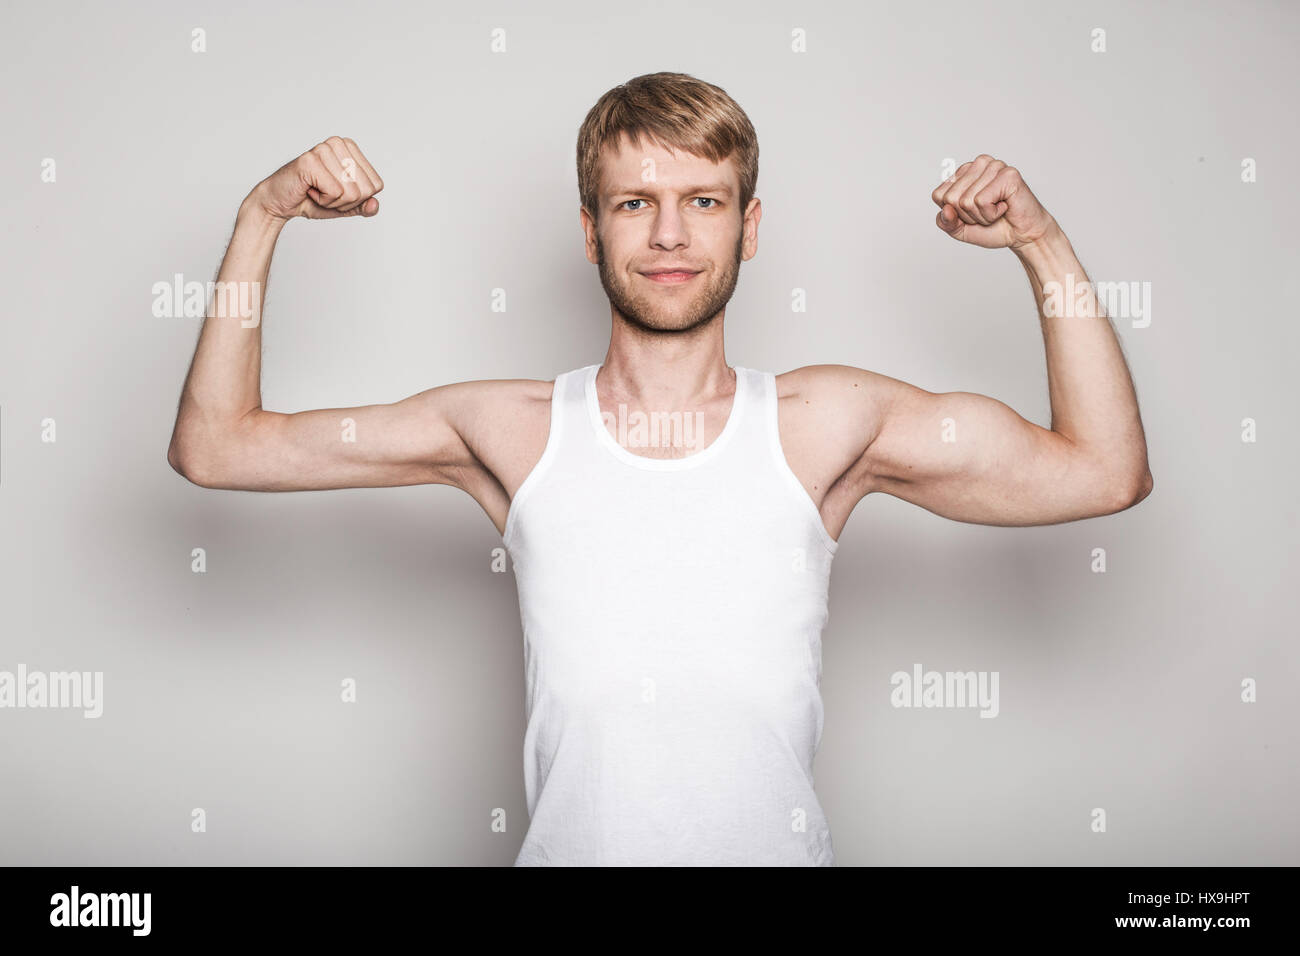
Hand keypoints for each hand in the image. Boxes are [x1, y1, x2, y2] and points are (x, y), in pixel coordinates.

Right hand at [247, 137, 383, 221]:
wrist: (280, 202)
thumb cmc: (312, 199)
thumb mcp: (345, 206)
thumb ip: (363, 206)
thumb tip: (374, 205)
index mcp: (350, 148)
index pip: (376, 185)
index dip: (359, 199)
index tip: (338, 193)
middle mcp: (338, 143)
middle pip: (366, 189)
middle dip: (347, 202)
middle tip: (326, 194)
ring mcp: (323, 149)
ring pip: (351, 192)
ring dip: (334, 202)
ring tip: (317, 191)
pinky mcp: (310, 161)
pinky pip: (335, 192)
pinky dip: (323, 201)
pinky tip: (310, 190)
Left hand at [932, 155, 1053, 249]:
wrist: (1022, 235)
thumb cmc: (993, 228)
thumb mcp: (960, 229)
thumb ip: (946, 222)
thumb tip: (945, 209)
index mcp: (964, 172)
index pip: (938, 195)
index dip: (954, 213)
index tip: (973, 212)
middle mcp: (978, 164)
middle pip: (951, 199)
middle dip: (967, 215)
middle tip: (987, 213)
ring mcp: (994, 166)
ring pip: (966, 201)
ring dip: (981, 215)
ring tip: (997, 210)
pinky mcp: (1008, 174)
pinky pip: (982, 201)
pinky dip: (991, 214)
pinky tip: (1004, 207)